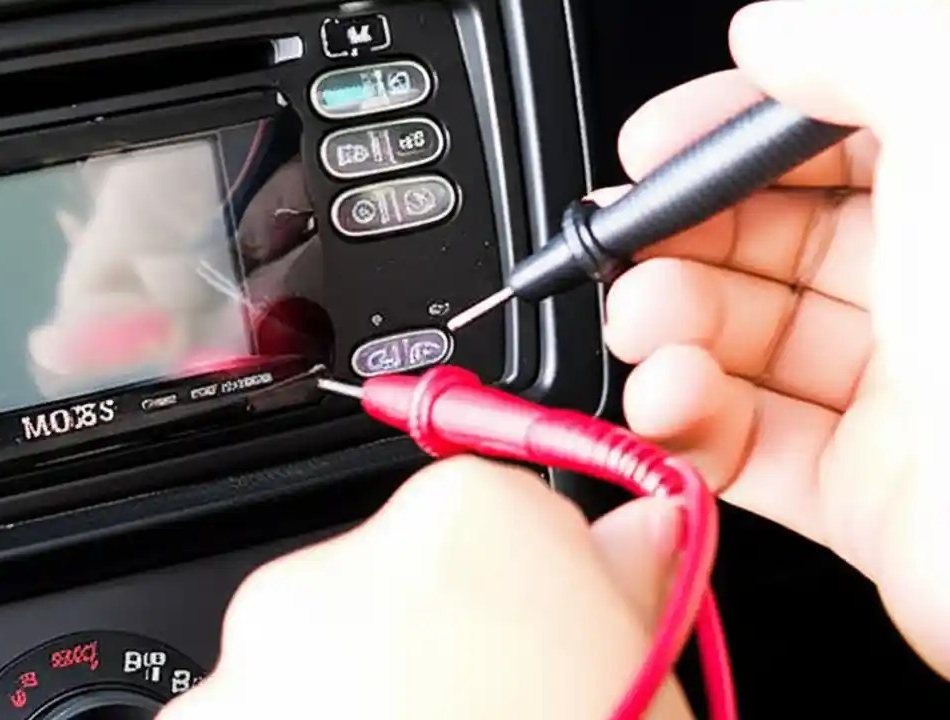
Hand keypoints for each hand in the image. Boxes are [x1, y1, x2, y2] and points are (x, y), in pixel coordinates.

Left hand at [160, 457, 693, 718]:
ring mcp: (247, 669)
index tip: (545, 650)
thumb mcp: (652, 703)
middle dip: (428, 656)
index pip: (494, 522)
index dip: (530, 599)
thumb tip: (635, 536)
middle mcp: (334, 569)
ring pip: (314, 672)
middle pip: (391, 594)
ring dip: (352, 716)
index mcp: (467, 527)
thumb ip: (627, 594)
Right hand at [601, 0, 949, 673]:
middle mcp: (940, 294)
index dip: (729, 136)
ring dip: (668, 333)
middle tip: (626, 245)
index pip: (832, 141)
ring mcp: (907, 398)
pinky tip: (668, 401)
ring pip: (751, 347)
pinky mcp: (872, 498)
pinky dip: (689, 426)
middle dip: (680, 241)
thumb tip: (773, 33)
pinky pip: (753, 451)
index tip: (649, 147)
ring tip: (644, 328)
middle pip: (775, 246)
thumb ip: (865, 46)